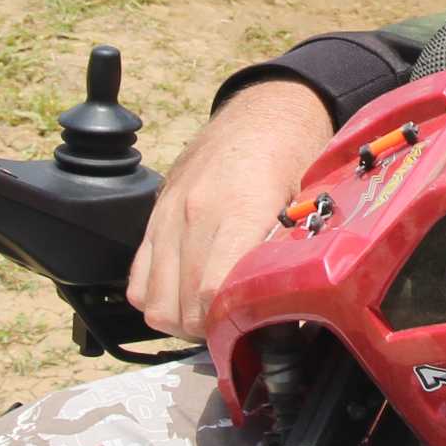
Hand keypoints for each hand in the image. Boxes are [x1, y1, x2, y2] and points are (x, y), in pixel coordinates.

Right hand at [125, 77, 332, 338]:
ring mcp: (168, 215)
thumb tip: (295, 303)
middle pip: (181, 305)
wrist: (263, 112)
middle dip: (207, 330)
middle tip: (235, 329)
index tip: (247, 334)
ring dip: (179, 320)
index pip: (212, 292)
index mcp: (239, 210)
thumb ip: (295, 250)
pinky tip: (187, 295)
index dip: (227, 326)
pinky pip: (137, 280)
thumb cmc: (293, 157)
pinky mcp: (154, 216)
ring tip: (210, 316)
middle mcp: (194, 213)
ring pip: (152, 301)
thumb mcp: (308, 200)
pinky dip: (157, 298)